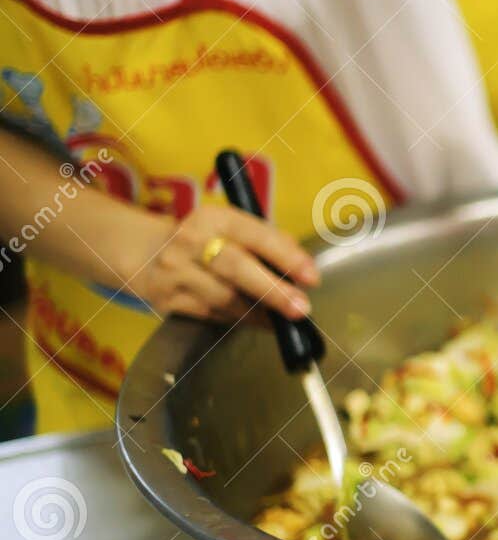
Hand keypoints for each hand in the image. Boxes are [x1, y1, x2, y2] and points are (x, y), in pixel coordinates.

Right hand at [123, 203, 318, 322]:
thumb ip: (266, 242)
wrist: (145, 255)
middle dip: (274, 291)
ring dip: (261, 313)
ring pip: (226, 299)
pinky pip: (214, 315)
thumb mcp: (230, 228)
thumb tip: (301, 269)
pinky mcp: (168, 300)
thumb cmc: (204, 241)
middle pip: (237, 268)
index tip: (311, 276)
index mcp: (213, 217)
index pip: (255, 234)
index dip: (286, 256)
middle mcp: (190, 241)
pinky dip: (243, 321)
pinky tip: (261, 322)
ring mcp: (175, 272)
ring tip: (285, 319)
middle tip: (301, 308)